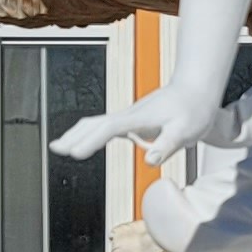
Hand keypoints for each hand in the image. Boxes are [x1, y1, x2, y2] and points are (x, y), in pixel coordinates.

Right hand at [53, 77, 229, 170]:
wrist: (196, 91)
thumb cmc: (193, 109)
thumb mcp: (185, 130)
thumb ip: (167, 145)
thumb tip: (149, 161)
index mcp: (140, 118)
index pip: (110, 129)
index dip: (91, 141)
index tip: (75, 153)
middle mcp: (130, 116)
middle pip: (95, 123)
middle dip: (74, 135)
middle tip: (56, 148)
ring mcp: (129, 117)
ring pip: (96, 123)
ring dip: (77, 133)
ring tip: (59, 147)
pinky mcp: (132, 121)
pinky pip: (105, 127)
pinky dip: (90, 134)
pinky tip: (84, 143)